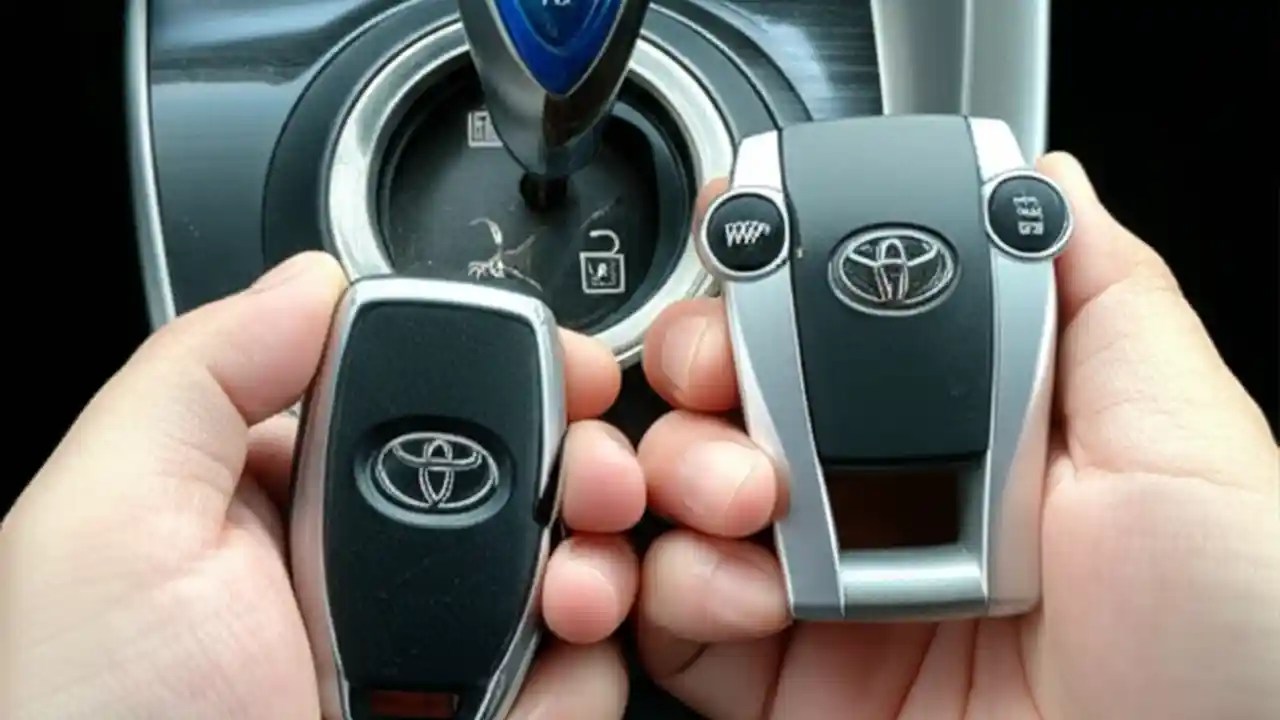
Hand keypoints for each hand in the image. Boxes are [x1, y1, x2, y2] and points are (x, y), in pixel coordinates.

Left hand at [1, 253, 646, 718]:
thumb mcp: (111, 526)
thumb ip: (201, 376)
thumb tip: (314, 280)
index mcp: (277, 496)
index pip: (413, 391)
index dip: (501, 367)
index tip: (564, 368)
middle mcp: (361, 567)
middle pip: (512, 472)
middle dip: (576, 460)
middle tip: (594, 482)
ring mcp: (430, 651)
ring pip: (561, 563)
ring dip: (597, 560)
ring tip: (572, 592)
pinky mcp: (488, 719)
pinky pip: (580, 667)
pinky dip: (589, 661)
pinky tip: (551, 665)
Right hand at [634, 154, 1279, 718]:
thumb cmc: (1230, 636)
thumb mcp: (1185, 435)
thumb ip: (1099, 296)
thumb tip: (1044, 182)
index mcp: (966, 420)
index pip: (832, 318)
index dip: (768, 279)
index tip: (744, 259)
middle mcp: (882, 492)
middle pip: (731, 391)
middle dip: (700, 362)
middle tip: (734, 388)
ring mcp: (825, 587)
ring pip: (678, 492)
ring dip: (678, 472)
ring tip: (749, 503)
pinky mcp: (782, 679)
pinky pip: (673, 616)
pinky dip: (673, 589)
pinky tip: (748, 595)